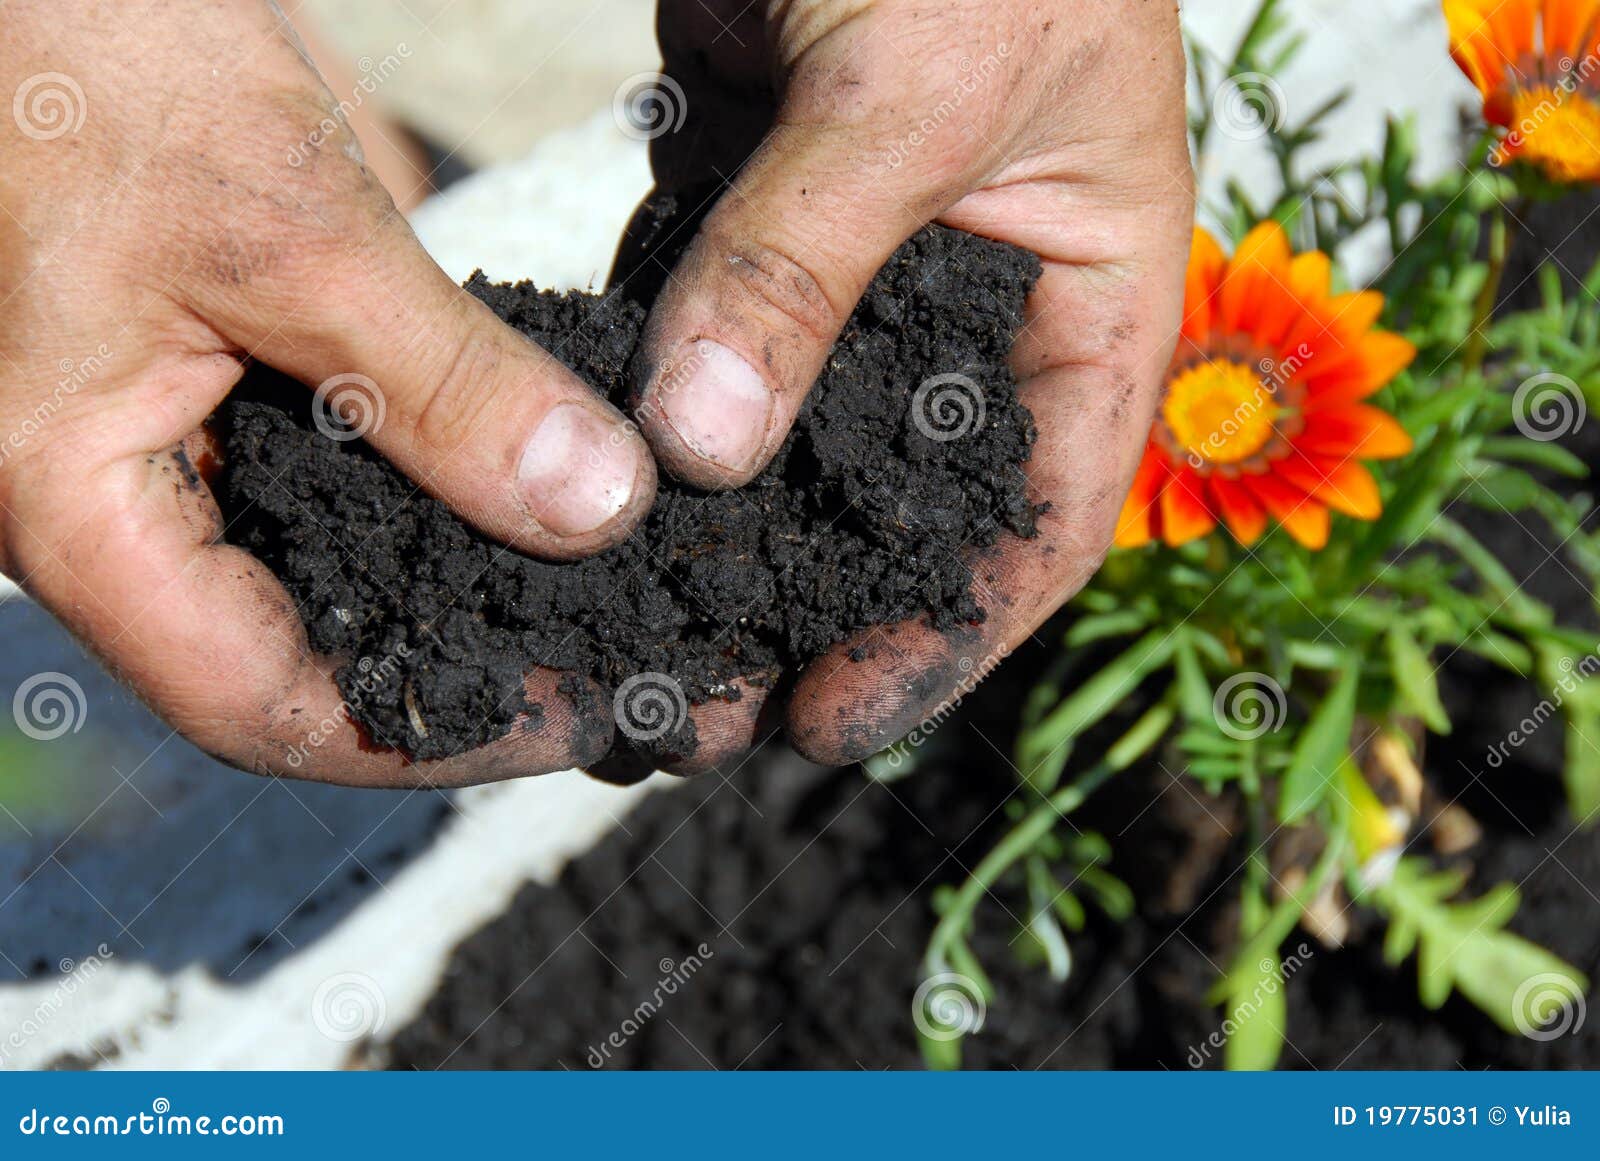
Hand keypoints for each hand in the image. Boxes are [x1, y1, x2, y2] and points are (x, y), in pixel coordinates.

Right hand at [0, 0, 654, 785]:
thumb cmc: (85, 59)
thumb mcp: (286, 229)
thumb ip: (438, 383)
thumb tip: (596, 508)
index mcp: (81, 514)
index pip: (266, 705)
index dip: (433, 734)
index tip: (581, 719)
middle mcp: (134, 510)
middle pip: (322, 661)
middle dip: (479, 682)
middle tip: (637, 678)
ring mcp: (190, 453)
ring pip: (350, 580)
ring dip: (486, 601)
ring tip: (633, 614)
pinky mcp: (249, 389)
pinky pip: (364, 482)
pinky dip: (466, 501)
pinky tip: (573, 504)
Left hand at [627, 0, 1193, 767]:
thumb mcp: (912, 93)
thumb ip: (804, 268)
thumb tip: (700, 449)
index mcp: (1090, 302)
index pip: (1039, 522)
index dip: (949, 637)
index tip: (834, 719)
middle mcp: (981, 307)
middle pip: (909, 503)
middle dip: (823, 604)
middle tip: (714, 700)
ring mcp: (868, 262)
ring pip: (801, 430)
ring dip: (728, 524)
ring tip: (639, 624)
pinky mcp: (767, 209)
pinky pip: (715, 331)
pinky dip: (662, 400)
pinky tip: (595, 478)